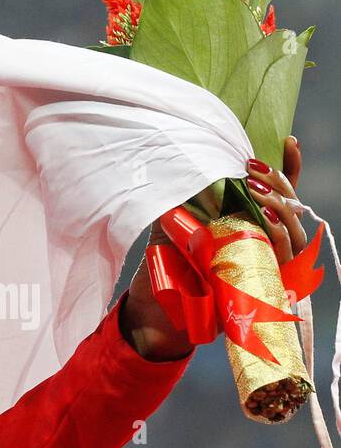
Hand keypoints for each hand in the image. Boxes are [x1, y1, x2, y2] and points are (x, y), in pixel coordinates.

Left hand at [121, 135, 306, 360]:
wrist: (156, 307)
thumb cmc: (167, 262)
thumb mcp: (178, 220)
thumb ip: (193, 197)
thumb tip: (194, 162)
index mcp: (247, 224)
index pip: (278, 194)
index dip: (288, 168)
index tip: (290, 141)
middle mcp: (263, 245)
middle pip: (291, 210)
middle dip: (278, 186)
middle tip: (253, 171)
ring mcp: (265, 267)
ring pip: (290, 234)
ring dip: (276, 207)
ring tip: (254, 190)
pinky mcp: (263, 288)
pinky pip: (282, 261)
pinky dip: (276, 237)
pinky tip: (265, 218)